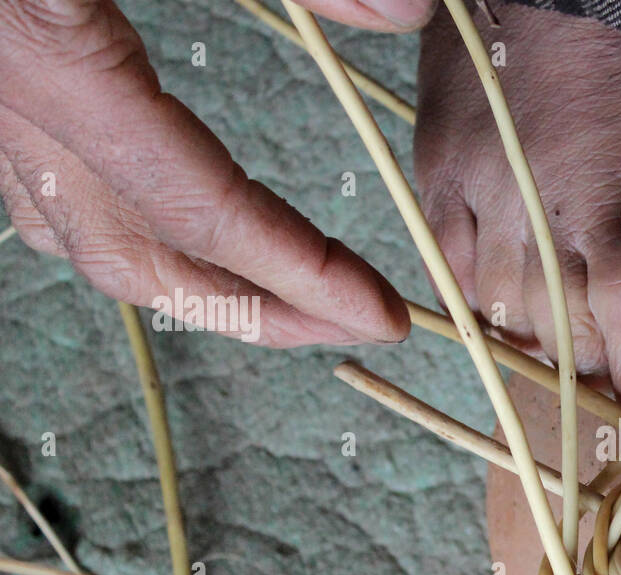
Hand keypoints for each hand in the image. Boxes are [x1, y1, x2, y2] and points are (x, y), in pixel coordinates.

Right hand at [0, 0, 434, 345]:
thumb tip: (406, 11)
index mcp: (42, 45)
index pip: (198, 203)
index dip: (298, 272)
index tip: (381, 313)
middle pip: (137, 256)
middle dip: (257, 309)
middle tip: (351, 324)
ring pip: (81, 236)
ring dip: (193, 283)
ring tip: (286, 294)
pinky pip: (44, 189)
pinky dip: (128, 227)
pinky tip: (176, 222)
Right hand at [414, 3, 620, 412]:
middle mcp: (544, 218)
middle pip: (569, 347)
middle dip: (602, 362)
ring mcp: (481, 196)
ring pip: (507, 318)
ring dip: (544, 334)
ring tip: (572, 320)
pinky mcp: (439, 167)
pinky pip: (451, 268)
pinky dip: (483, 294)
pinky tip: (514, 288)